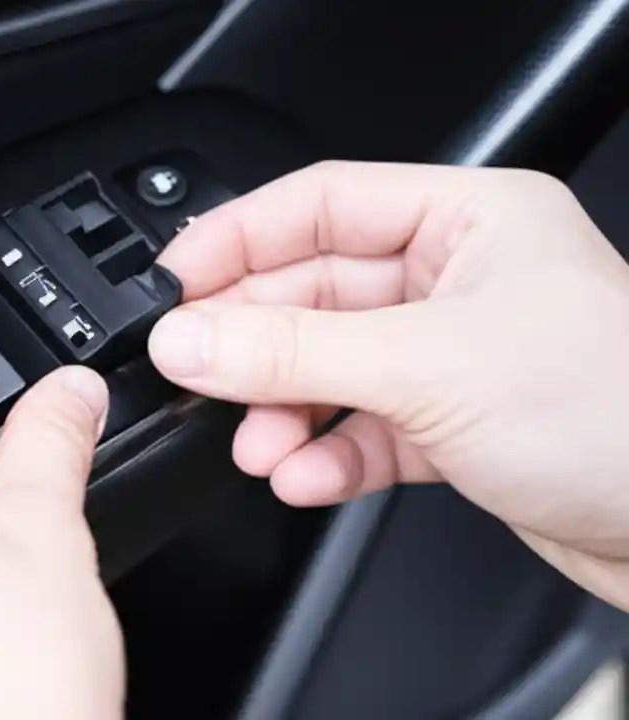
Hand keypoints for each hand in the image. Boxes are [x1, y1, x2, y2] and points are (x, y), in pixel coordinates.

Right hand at [148, 161, 628, 608]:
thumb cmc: (623, 412)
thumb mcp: (431, 366)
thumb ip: (294, 352)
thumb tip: (191, 338)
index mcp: (468, 220)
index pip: (318, 206)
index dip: (237, 239)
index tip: (173, 283)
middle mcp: (457, 281)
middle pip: (312, 294)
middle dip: (254, 345)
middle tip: (198, 373)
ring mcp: (452, 357)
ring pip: (329, 369)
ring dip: (282, 410)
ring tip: (256, 443)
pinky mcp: (454, 427)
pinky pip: (361, 430)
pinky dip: (324, 455)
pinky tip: (303, 475)